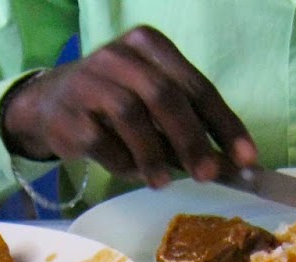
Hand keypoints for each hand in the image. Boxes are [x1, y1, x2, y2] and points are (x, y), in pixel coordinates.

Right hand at [0, 25, 257, 188]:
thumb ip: (187, 126)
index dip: (224, 123)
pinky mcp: (69, 113)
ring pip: (132, 116)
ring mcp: (90, 81)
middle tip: (209, 174)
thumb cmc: (114, 105)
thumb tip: (229, 165)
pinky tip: (131, 172)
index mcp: (150, 46)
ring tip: (163, 181)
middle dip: (192, 140)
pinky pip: (102, 143)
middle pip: (165, 97)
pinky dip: (122, 163)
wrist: (49, 106)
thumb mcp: (153, 103)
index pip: (195, 85)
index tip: (246, 157)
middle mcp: (120, 55)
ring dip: (154, 155)